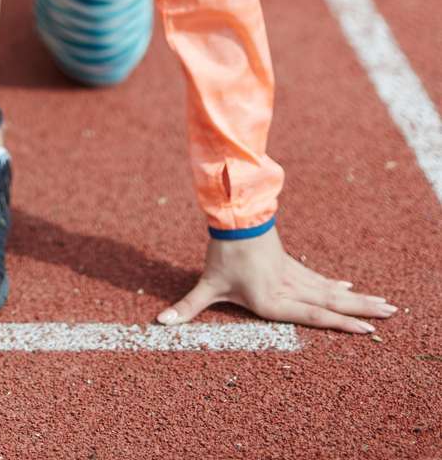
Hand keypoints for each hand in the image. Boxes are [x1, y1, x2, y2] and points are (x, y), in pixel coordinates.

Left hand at [155, 225, 398, 333]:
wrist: (233, 218)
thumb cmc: (222, 255)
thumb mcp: (206, 286)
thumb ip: (186, 309)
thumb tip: (158, 324)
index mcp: (274, 300)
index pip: (313, 315)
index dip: (341, 323)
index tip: (368, 330)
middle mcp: (290, 289)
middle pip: (332, 301)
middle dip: (362, 311)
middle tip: (390, 314)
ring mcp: (294, 276)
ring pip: (331, 290)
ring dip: (357, 299)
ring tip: (383, 304)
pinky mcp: (292, 266)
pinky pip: (319, 279)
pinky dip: (337, 286)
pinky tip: (350, 288)